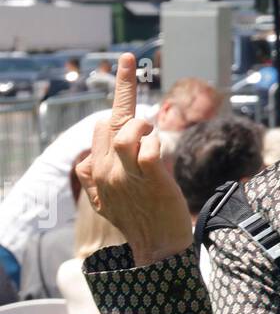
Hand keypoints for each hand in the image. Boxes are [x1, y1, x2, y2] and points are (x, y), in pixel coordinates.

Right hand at [75, 54, 194, 263]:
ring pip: (126, 131)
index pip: (101, 127)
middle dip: (128, 97)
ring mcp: (126, 176)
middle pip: (112, 121)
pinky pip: (149, 149)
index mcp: (96, 173)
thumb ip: (96, 177)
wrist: (158, 251)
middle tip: (135, 78)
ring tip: (152, 135)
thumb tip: (84, 160)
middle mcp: (106, 171)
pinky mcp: (150, 180)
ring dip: (143, 126)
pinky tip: (160, 155)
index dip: (119, 96)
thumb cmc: (140, 223)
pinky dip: (157, 145)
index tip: (129, 62)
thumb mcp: (107, 201)